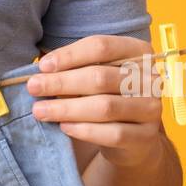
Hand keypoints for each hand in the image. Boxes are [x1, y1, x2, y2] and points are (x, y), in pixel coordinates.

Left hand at [26, 34, 163, 168]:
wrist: (133, 139)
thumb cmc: (108, 96)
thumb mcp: (96, 75)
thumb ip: (75, 68)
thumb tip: (41, 71)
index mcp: (139, 52)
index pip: (101, 46)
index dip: (69, 55)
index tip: (42, 66)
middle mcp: (150, 78)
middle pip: (100, 76)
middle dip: (61, 82)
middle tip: (33, 87)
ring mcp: (151, 109)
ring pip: (104, 106)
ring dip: (67, 108)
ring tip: (40, 110)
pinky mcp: (146, 137)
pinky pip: (112, 133)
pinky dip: (84, 130)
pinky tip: (64, 126)